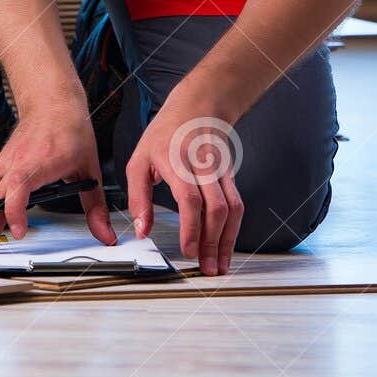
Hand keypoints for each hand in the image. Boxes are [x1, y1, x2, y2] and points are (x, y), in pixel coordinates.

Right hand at [0, 102, 116, 262]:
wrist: (53, 102)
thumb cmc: (70, 130)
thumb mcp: (89, 168)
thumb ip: (95, 206)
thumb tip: (105, 233)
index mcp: (38, 163)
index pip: (18, 188)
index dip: (15, 212)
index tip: (20, 232)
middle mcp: (15, 164)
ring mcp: (3, 165)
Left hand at [126, 82, 243, 275]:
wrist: (198, 107)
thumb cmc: (165, 134)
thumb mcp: (139, 159)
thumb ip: (138, 197)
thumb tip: (141, 231)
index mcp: (176, 161)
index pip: (189, 197)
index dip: (191, 226)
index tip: (188, 250)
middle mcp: (203, 166)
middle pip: (216, 208)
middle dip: (213, 242)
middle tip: (206, 269)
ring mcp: (220, 171)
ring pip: (232, 209)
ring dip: (227, 241)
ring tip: (219, 265)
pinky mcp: (230, 176)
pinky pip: (237, 205)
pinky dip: (233, 229)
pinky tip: (226, 246)